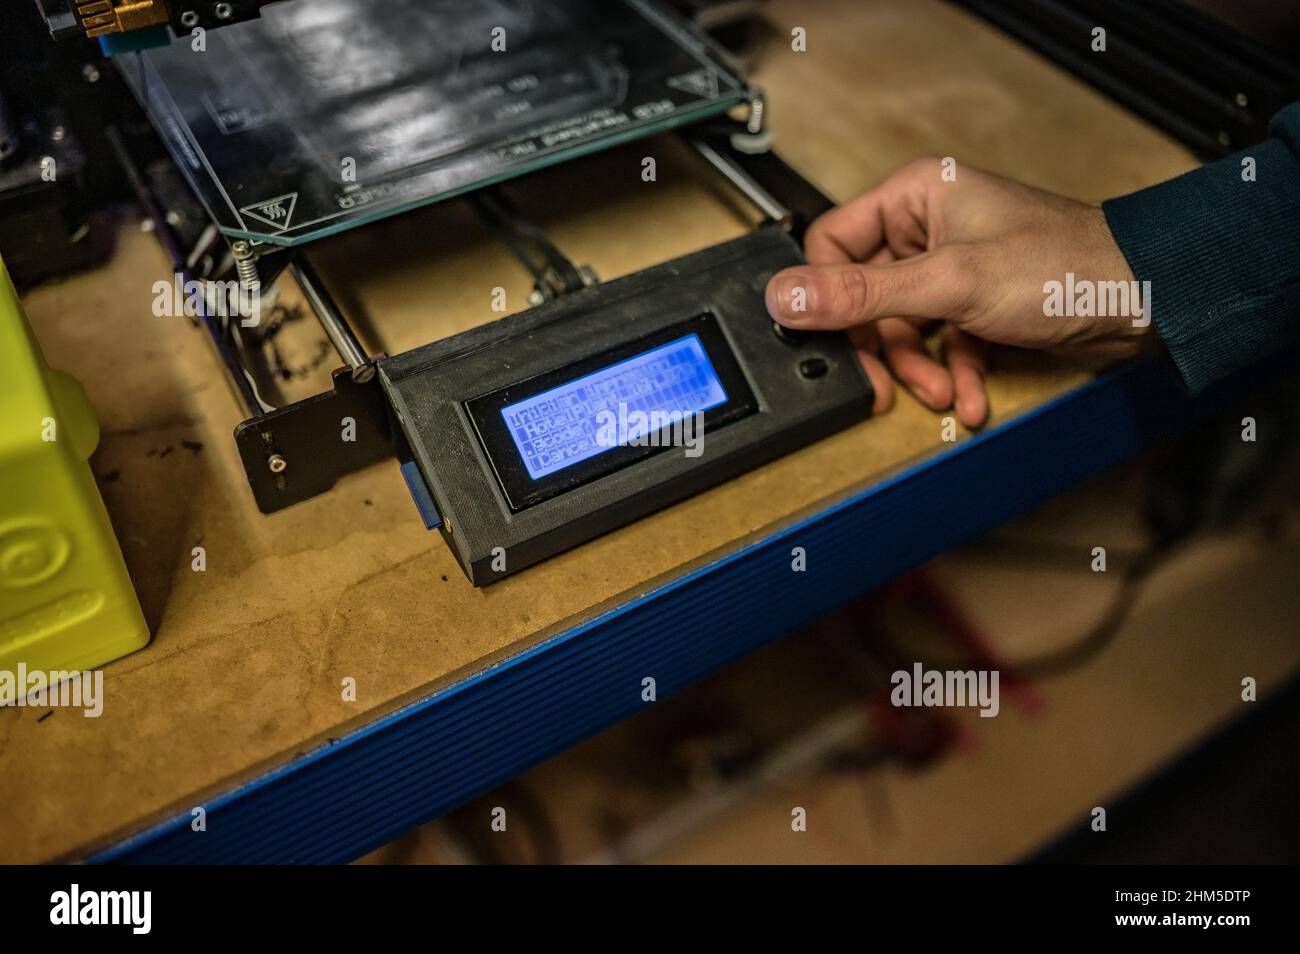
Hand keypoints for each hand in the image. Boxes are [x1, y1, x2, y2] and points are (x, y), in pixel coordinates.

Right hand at [764, 158, 1156, 427]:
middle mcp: (928, 227)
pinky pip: (942, 342)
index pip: (831, 247)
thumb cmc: (1065, 266)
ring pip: (904, 328)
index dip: (827, 299)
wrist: (1145, 300)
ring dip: (922, 370)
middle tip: (882, 387)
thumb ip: (860, 295)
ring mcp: (953, 267)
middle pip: (866, 297)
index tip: (826, 341)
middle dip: (884, 350)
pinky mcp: (977, 302)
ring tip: (943, 395)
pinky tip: (969, 400)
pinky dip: (954, 374)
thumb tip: (784, 298)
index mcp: (913, 197)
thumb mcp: (947, 284)